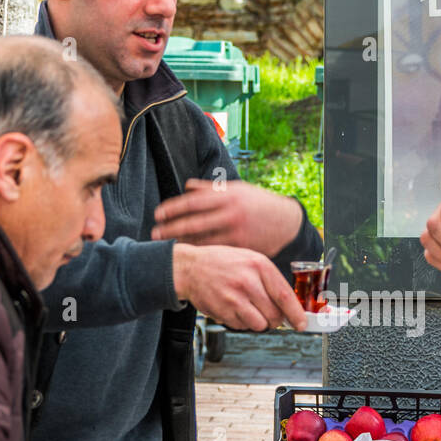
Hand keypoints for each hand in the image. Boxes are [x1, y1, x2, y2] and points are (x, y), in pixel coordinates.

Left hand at [152, 178, 303, 256]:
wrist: (286, 222)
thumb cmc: (258, 203)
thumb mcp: (237, 189)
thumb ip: (210, 189)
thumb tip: (186, 187)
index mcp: (227, 195)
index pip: (193, 201)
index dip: (172, 208)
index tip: (157, 214)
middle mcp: (230, 213)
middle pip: (193, 223)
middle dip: (171, 229)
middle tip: (154, 234)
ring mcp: (236, 232)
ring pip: (202, 240)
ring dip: (182, 243)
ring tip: (167, 245)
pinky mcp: (241, 248)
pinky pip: (216, 251)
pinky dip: (200, 252)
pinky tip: (189, 254)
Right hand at [173, 242, 306, 331]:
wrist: (190, 268)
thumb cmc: (222, 263)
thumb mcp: (250, 260)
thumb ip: (270, 279)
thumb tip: (288, 303)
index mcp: (259, 265)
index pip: (285, 296)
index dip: (296, 314)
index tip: (301, 323)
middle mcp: (248, 282)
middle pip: (274, 315)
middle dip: (276, 320)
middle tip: (270, 315)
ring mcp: (234, 298)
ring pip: (260, 324)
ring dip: (259, 322)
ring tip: (250, 310)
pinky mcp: (223, 312)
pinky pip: (242, 327)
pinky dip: (242, 323)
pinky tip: (235, 308)